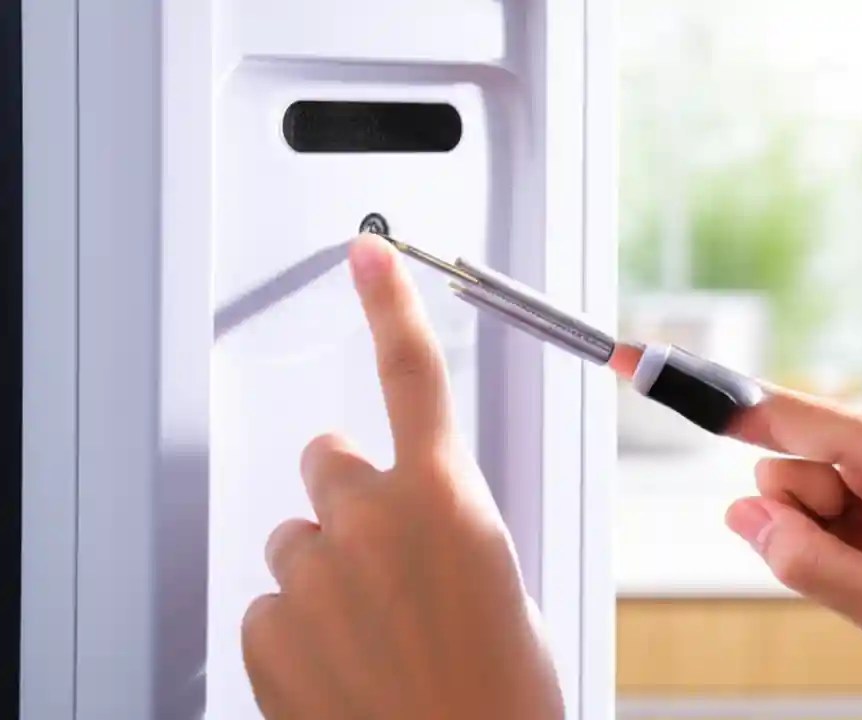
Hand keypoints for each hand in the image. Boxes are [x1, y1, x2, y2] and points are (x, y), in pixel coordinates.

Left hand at [241, 235, 562, 719]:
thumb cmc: (503, 693)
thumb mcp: (501, 583)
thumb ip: (447, 526)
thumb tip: (411, 520)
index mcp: (447, 502)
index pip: (414, 376)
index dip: (389, 305)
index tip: (368, 253)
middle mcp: (373, 523)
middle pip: (326, 460)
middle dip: (346, 492)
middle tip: (377, 549)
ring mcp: (313, 578)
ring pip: (297, 540)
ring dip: (325, 569)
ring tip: (371, 632)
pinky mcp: (267, 632)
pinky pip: (271, 604)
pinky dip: (298, 630)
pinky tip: (341, 667)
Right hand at [725, 397, 861, 682]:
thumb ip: (802, 560)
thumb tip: (741, 515)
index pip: (777, 414)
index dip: (708, 400)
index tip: (636, 361)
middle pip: (784, 466)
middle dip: (802, 523)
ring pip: (801, 488)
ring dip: (825, 535)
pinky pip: (826, 499)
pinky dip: (841, 535)